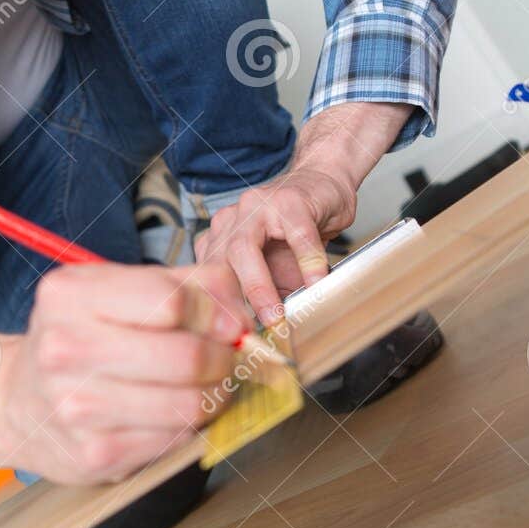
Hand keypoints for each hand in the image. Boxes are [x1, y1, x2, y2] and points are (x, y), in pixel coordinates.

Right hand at [0, 261, 252, 484]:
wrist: (17, 404)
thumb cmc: (79, 339)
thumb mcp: (116, 291)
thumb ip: (187, 284)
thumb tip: (240, 310)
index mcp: (70, 294)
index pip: (172, 300)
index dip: (217, 313)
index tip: (230, 324)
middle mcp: (64, 347)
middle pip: (185, 355)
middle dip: (224, 359)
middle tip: (227, 360)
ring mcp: (76, 405)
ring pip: (188, 403)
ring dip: (215, 396)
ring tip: (208, 387)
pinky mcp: (94, 454)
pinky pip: (175, 439)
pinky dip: (189, 426)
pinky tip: (175, 413)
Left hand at [194, 101, 411, 323]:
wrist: (323, 185)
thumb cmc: (295, 232)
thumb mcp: (275, 270)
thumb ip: (264, 296)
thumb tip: (258, 337)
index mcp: (218, 239)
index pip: (205, 280)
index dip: (213, 312)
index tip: (223, 342)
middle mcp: (229, 221)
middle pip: (217, 265)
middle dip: (229, 303)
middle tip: (243, 334)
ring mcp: (255, 207)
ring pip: (246, 249)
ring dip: (260, 287)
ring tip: (278, 315)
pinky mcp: (288, 200)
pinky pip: (297, 236)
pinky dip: (308, 262)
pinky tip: (317, 282)